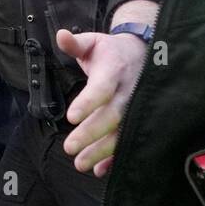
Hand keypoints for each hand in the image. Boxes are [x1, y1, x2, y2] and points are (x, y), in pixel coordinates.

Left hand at [56, 28, 148, 177]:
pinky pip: (129, 140)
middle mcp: (129, 91)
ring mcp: (136, 108)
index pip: (102, 87)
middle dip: (91, 133)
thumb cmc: (112, 52)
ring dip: (101, 150)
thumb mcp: (94, 42)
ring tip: (80, 163)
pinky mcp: (138, 121)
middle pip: (112, 115)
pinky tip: (100, 170)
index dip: (89, 102)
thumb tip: (61, 36)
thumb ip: (75, 43)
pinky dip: (115, 158)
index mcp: (115, 70)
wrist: (143, 55)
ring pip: (121, 132)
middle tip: (69, 147)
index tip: (71, 117)